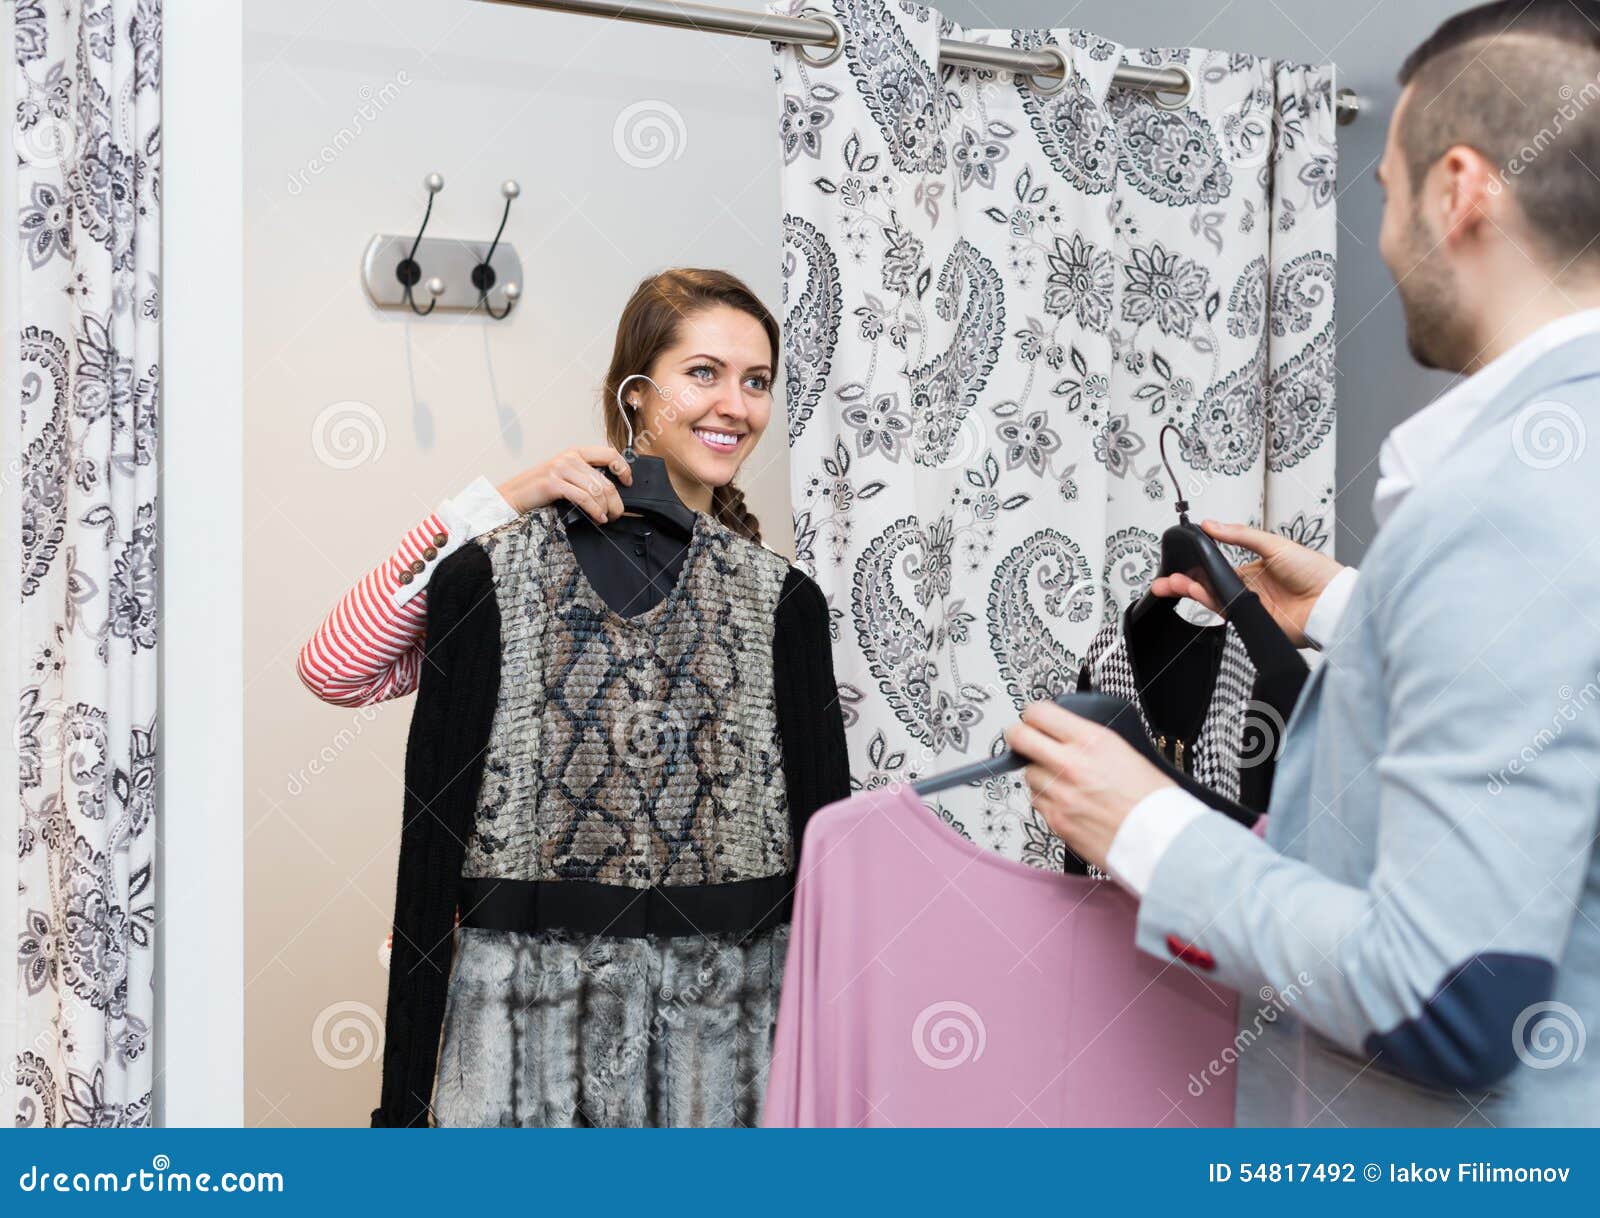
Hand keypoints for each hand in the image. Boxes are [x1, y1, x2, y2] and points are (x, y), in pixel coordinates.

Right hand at [496, 446, 632, 523]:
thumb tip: (609, 491)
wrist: (513, 495)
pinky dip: (595, 510)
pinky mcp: (554, 483)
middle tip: (617, 512)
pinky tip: (598, 518)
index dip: (623, 468)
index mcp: (574, 453)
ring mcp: (561, 469)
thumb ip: (584, 477)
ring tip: (606, 517)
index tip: (628, 482)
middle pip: (605, 480)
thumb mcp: (564, 476)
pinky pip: (584, 498)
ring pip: (597, 490)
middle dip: (616, 500)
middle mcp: (569, 458)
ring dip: (606, 508)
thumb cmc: (539, 489)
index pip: (608, 454)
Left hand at [1003, 700, 1174, 872]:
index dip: (1034, 715)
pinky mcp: (1056, 820)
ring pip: (1028, 773)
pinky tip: (1070, 801)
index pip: (1039, 713)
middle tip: (1025, 740)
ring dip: (1040, 773)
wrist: (1161, 840)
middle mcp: (1071, 765)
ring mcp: (1060, 794)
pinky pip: (1038, 801)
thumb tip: (1066, 734)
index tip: (1034, 718)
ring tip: (1064, 780)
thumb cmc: (1153, 800)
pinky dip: (1048, 799)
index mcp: (1092, 741)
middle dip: (1021, 737)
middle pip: (1019, 738)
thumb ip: (1088, 740)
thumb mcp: (1126, 751)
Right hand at [1150, 519, 1343, 647]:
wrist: (1332, 599)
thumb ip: (1240, 535)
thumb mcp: (1274, 544)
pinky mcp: (1255, 623)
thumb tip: (1212, 524)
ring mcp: (1250, 607)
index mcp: (1253, 571)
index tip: (1178, 563)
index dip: (1197, 568)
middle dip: (1185, 584)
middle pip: (1210, 587)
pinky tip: (1200, 594)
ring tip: (1174, 585)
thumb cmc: (1314, 570)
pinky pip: (1228, 614)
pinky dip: (1213, 604)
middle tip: (1164, 582)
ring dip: (1193, 592)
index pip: (1217, 570)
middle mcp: (1249, 590)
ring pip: (1214, 601)